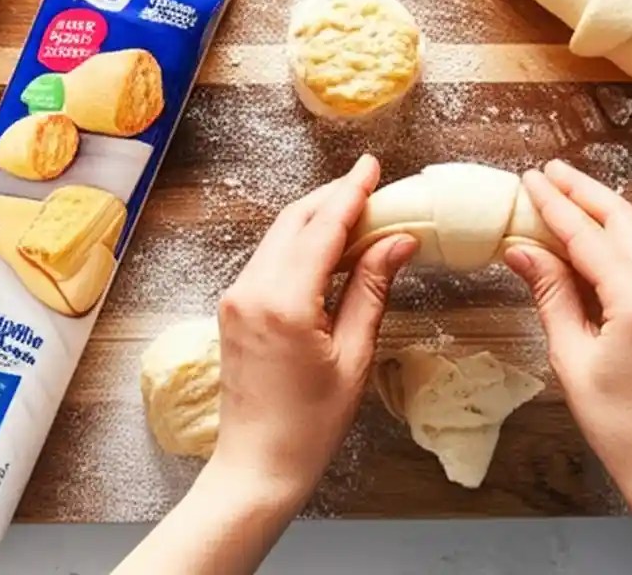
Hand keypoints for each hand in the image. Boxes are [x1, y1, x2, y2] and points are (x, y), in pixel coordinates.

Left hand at [214, 154, 415, 498]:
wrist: (256, 466)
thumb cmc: (310, 425)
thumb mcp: (353, 357)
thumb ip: (371, 290)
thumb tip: (397, 241)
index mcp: (283, 301)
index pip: (322, 227)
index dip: (351, 192)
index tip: (373, 167)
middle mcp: (250, 290)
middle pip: (294, 221)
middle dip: (333, 197)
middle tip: (371, 184)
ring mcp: (236, 297)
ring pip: (279, 237)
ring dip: (316, 218)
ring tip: (358, 211)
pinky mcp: (233, 308)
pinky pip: (269, 260)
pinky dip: (300, 245)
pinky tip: (330, 247)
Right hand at [502, 160, 631, 510]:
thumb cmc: (619, 422)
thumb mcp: (571, 356)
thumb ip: (551, 295)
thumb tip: (522, 252)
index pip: (587, 236)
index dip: (554, 206)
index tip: (528, 181)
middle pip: (623, 220)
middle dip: (584, 192)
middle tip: (549, 171)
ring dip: (605, 210)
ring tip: (571, 192)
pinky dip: (622, 237)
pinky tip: (599, 237)